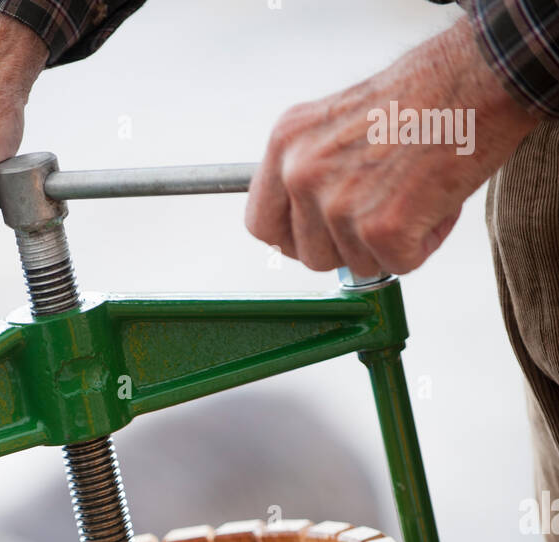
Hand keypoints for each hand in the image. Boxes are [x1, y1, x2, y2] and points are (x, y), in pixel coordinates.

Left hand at [245, 18, 539, 277]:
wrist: (475, 78)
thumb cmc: (420, 97)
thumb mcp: (337, 125)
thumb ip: (314, 175)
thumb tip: (311, 231)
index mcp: (287, 143)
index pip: (262, 225)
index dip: (295, 239)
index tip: (321, 235)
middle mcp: (303, 172)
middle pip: (310, 256)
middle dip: (349, 245)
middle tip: (387, 202)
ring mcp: (338, 203)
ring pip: (355, 265)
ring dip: (388, 244)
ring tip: (413, 193)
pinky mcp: (380, 228)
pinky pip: (397, 266)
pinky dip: (424, 243)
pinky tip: (434, 201)